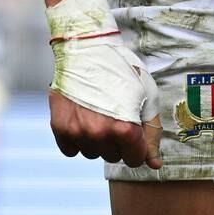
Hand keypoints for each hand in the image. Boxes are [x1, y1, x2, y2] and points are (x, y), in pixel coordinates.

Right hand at [47, 19, 162, 170]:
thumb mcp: (146, 97)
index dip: (136, 146)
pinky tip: (82, 117)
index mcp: (124, 128)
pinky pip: (71, 150)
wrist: (88, 49)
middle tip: (114, 115)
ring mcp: (77, 132)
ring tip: (98, 113)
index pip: (135, 160)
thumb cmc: (122, 70)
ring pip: (92, 153)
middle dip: (116, 141)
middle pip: (113, 157)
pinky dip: (77, 138)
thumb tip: (154, 165)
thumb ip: (151, 134)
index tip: (133, 131)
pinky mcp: (59, 128)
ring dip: (96, 140)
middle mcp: (99, 134)